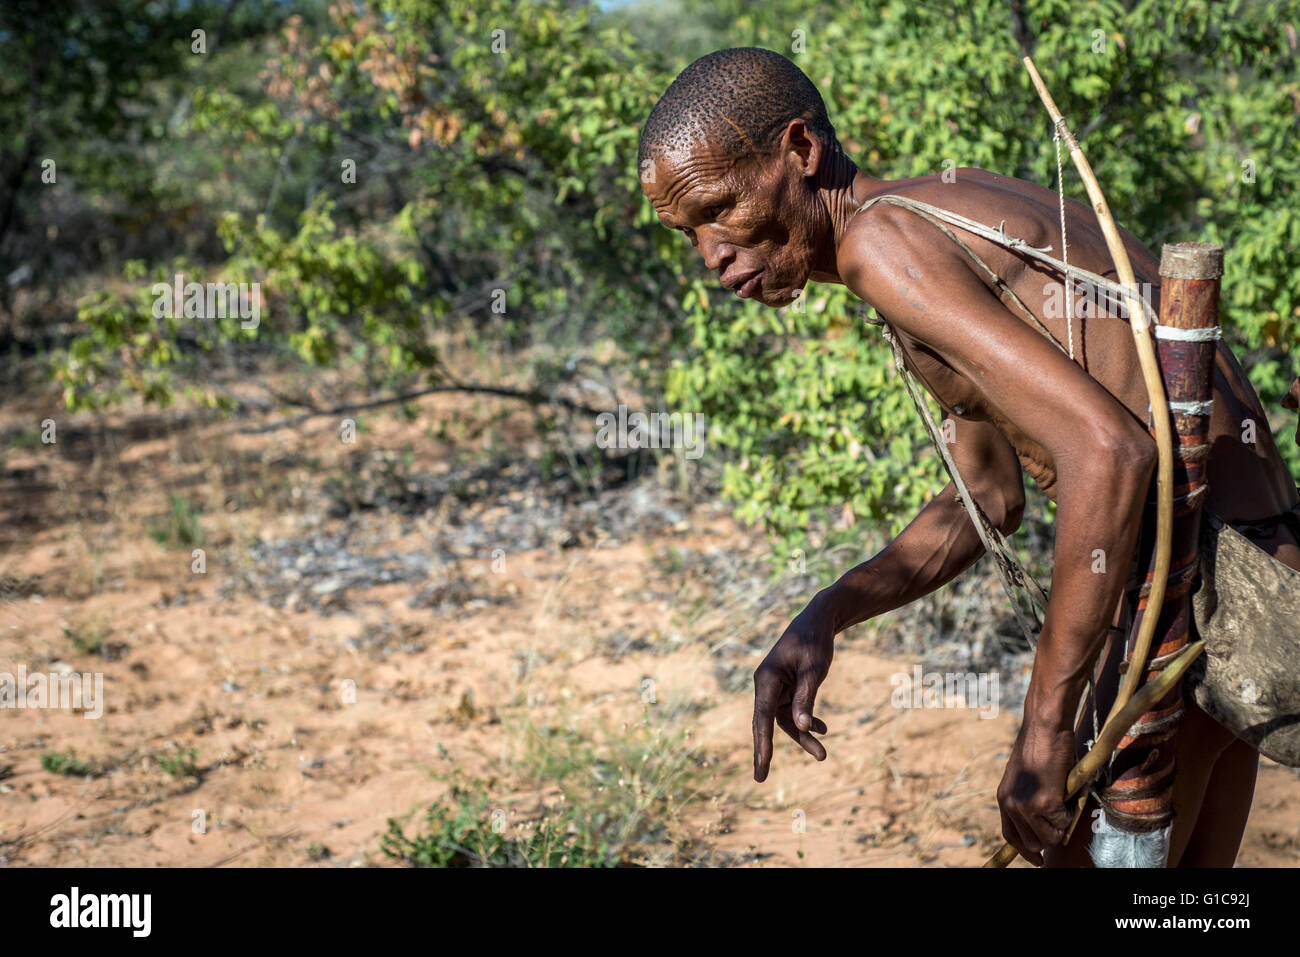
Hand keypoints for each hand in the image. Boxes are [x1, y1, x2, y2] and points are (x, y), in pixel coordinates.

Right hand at [752, 604, 834, 781]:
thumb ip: (806, 698)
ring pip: (784, 721)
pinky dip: (807, 722)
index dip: (762, 741)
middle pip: (766, 723)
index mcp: (766, 678)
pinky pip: (793, 712)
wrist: (818, 621)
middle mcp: (766, 685)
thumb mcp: (814, 669)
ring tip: (822, 755)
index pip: (763, 715)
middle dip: (765, 750)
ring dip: (802, 737)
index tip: (762, 762)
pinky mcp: (786, 689)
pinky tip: (823, 730)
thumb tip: (802, 727)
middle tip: (760, 779)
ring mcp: (775, 688)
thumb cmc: (814, 642)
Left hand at [995, 721, 1075, 865]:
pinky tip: (1066, 794)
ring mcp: (1026, 805)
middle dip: (1048, 838)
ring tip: (1063, 803)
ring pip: (1048, 839)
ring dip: (1060, 828)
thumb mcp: (1024, 777)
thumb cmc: (1040, 746)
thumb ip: (1027, 798)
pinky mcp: (1044, 803)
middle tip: (1060, 824)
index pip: (1009, 836)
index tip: (1037, 859)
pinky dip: (1069, 815)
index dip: (1024, 851)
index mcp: (1003, 798)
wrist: (1045, 728)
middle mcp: (1010, 804)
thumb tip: (1043, 824)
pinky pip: (1061, 825)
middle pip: (1030, 843)